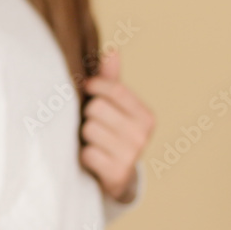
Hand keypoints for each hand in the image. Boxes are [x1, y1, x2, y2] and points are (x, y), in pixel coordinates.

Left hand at [79, 50, 154, 202]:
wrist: (116, 178)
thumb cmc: (111, 134)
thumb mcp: (114, 108)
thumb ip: (111, 81)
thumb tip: (112, 51)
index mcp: (146, 117)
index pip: (116, 89)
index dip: (96, 85)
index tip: (87, 87)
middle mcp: (143, 135)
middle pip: (97, 108)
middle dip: (88, 115)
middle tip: (93, 124)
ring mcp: (131, 155)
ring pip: (89, 129)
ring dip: (84, 136)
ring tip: (92, 142)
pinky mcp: (117, 174)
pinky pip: (88, 153)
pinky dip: (84, 155)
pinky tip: (92, 158)